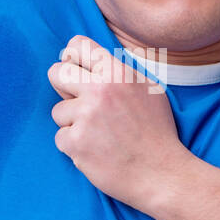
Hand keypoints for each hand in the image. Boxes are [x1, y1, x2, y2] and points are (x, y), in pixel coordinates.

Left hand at [47, 35, 187, 210]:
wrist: (162, 174)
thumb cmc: (156, 132)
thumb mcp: (149, 89)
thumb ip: (119, 73)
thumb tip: (90, 61)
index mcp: (118, 72)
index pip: (77, 45)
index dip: (73, 58)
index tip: (77, 71)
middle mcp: (100, 90)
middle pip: (56, 72)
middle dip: (62, 86)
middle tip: (78, 103)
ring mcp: (86, 116)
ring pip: (58, 111)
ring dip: (73, 123)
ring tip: (99, 135)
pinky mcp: (76, 142)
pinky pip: (61, 137)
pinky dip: (74, 147)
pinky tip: (96, 151)